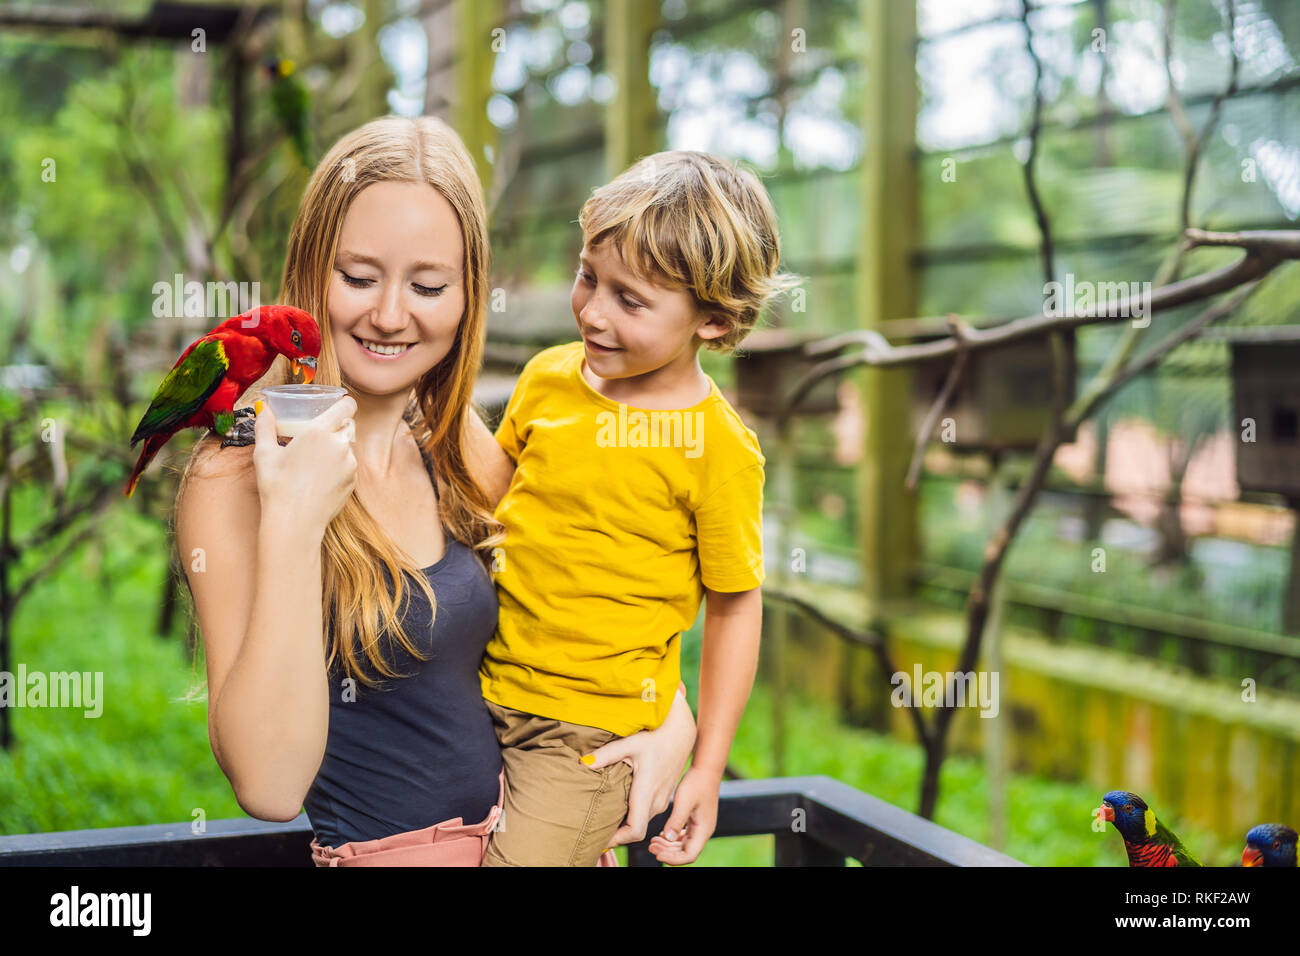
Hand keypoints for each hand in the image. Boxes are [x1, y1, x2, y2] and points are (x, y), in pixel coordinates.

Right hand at [252, 395, 357, 536]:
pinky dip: (340, 467)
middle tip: (318, 436)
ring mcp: (350, 464)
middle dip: (337, 427)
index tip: (335, 406)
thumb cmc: (276, 486)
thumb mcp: (264, 453)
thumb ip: (265, 426)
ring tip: (315, 461)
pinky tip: (321, 478)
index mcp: (319, 431)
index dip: (343, 403)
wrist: (294, 521)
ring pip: (348, 447)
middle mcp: (339, 444)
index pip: (347, 406)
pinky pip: (350, 466)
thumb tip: (264, 408)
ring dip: (337, 448)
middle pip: (348, 425)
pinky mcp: (353, 481)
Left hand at [584, 684, 695, 846]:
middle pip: (635, 830)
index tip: (599, 841)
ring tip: (603, 821)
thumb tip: (583, 763)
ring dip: (624, 826)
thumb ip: (606, 754)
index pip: (635, 831)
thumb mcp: (630, 743)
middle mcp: (656, 802)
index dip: (617, 840)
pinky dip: (632, 817)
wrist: (680, 734)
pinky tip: (618, 808)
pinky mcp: (663, 798)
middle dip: (616, 835)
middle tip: (593, 832)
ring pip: (641, 823)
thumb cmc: (655, 737)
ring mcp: (662, 801)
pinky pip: (646, 815)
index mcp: (647, 792)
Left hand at [646, 766, 719, 864]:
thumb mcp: (684, 801)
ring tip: (653, 842)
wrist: (706, 768)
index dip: (672, 858)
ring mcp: (701, 825)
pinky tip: (661, 834)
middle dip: (668, 853)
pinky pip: (684, 835)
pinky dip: (673, 838)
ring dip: (669, 846)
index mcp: (704, 829)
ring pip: (684, 845)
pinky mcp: (696, 819)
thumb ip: (676, 821)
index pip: (689, 855)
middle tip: (651, 847)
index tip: (657, 854)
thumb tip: (667, 839)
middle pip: (686, 852)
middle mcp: (704, 830)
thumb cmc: (696, 782)